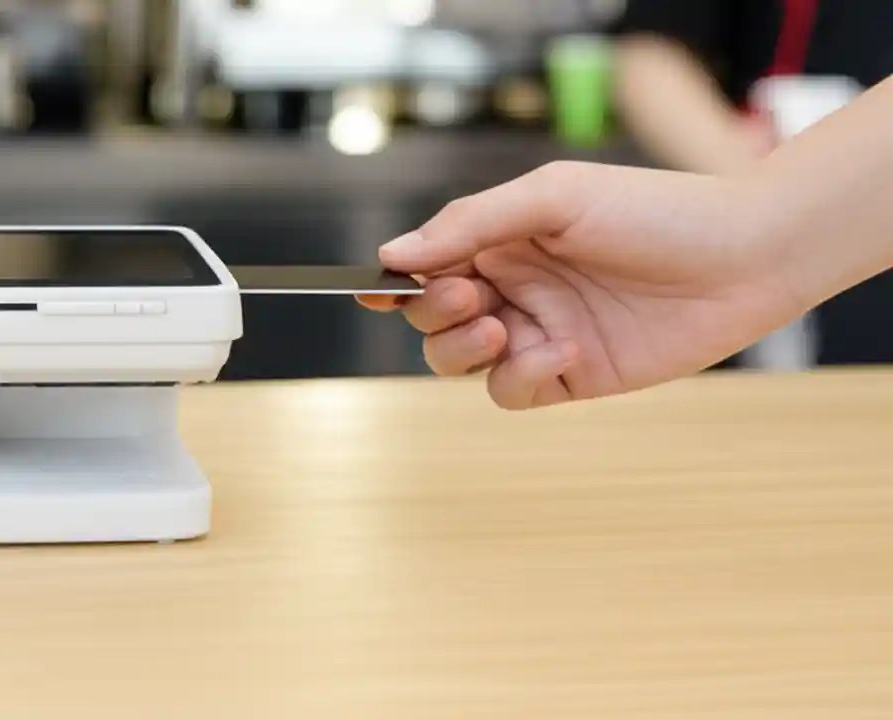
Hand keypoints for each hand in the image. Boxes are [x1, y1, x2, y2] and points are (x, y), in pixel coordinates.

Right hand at [359, 161, 807, 409]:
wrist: (744, 258)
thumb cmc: (655, 211)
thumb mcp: (555, 198)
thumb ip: (472, 224)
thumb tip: (395, 255)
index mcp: (502, 240)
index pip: (428, 266)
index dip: (394, 283)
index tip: (372, 291)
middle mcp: (514, 288)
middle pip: (433, 320)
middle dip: (435, 313)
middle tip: (470, 299)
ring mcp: (540, 333)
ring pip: (460, 361)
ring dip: (462, 350)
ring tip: (501, 330)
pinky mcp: (571, 376)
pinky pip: (513, 390)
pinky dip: (522, 377)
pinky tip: (561, 352)